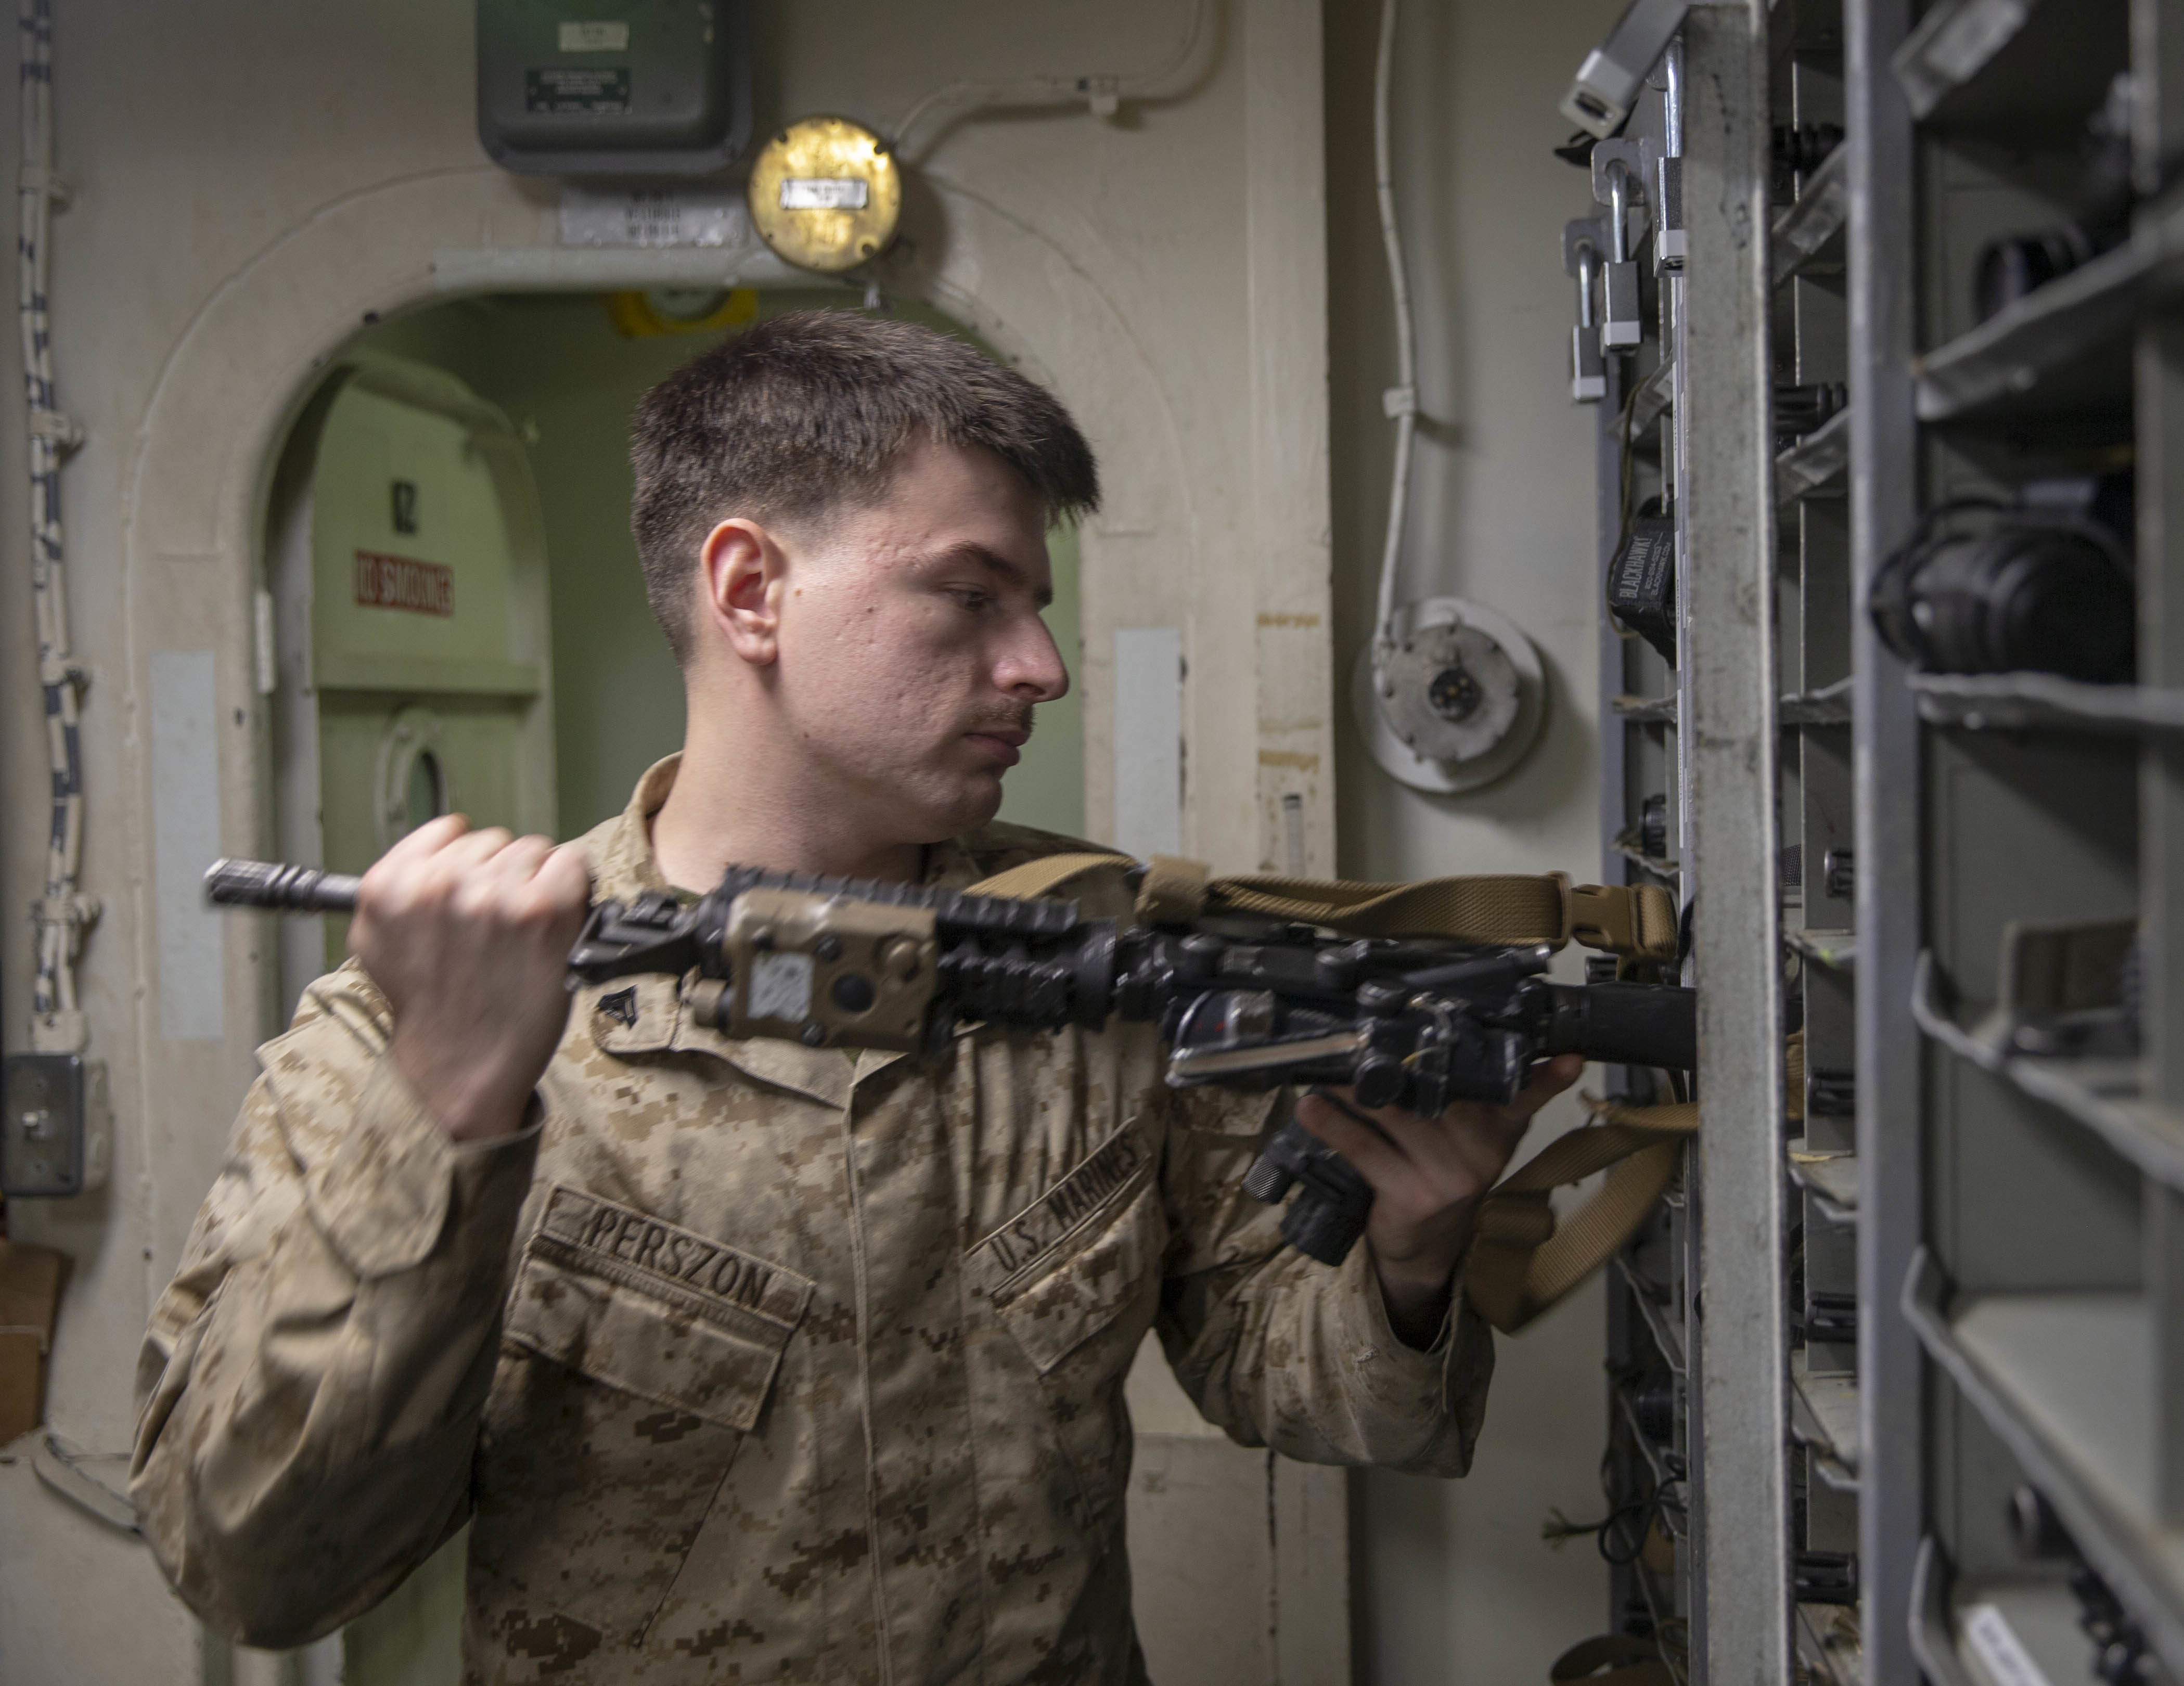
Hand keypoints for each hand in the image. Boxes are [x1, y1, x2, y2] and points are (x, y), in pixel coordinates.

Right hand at [348, 815, 592, 1142]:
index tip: (473, 890)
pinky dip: (573, 888)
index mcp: (392, 886)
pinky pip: (572, 863)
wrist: (463, 1064)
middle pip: (495, 841)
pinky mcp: (543, 910)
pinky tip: (552, 924)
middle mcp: (440, 884)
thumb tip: (431, 850)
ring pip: (533, 850)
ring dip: (536, 883)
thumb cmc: (433, 1008)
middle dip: (501, 876)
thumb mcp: (377, 942)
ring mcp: (494, 895)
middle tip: (498, 926)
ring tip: (522, 932)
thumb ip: (395, 887)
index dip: (468, 863)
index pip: (450, 831)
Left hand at [1294, 1054, 1583, 1346]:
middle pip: (1441, 1091)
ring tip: (1325, 1064)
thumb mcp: (1484, 1135)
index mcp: (1501, 1130)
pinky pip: (1365, 1150)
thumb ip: (1497, 1093)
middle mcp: (1480, 1151)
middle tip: (1362, 1031)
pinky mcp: (1409, 1195)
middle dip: (1400, 1060)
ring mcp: (1446, 1176)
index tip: (1565, 1057)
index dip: (1544, 1076)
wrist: (1427, 1247)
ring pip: (1396, 1115)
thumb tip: (1513, 1046)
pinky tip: (1310, 1107)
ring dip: (1354, 1088)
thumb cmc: (1447, 1172)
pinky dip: (1333, 1126)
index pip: (1523, 1094)